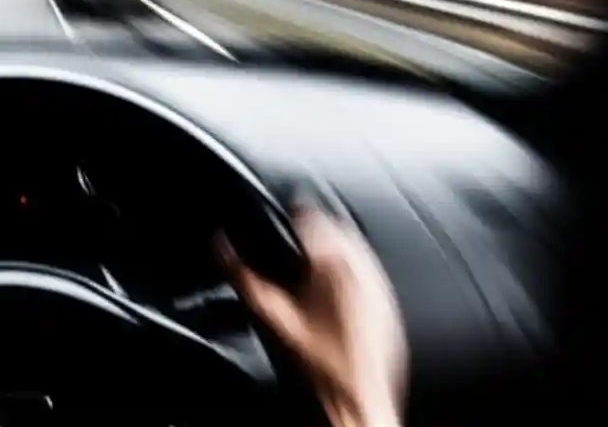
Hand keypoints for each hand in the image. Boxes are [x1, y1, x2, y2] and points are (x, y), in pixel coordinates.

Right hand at [219, 210, 406, 426]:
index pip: (313, 216)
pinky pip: (369, 267)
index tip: (284, 213)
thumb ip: (243, 277)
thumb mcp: (272, 317)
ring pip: (355, 243)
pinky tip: (336, 286)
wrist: (357, 395)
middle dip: (314, 226)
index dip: (293, 211)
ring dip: (334, 243)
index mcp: (333, 264)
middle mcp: (362, 268)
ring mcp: (379, 283)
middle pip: (336, 225)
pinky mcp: (388, 299)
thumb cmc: (319, 362)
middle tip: (295, 234)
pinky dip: (351, 265)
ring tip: (313, 257)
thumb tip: (220, 246)